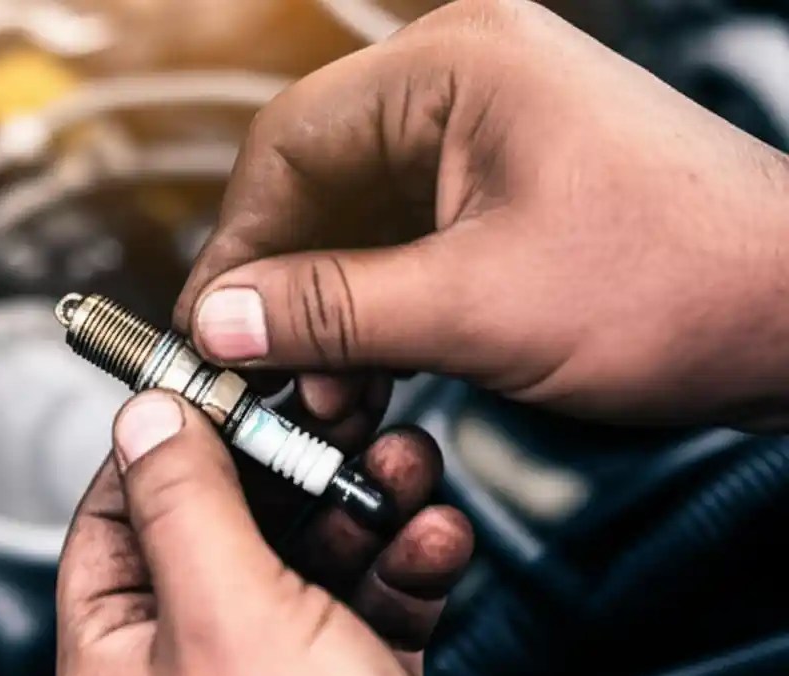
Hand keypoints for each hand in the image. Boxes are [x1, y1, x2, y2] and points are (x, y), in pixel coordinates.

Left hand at [54, 391, 472, 675]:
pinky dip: (404, 570)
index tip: (226, 379)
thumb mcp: (227, 619)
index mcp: (119, 648)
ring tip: (407, 469)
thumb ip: (183, 507)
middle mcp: (186, 663)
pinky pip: (369, 611)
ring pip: (310, 561)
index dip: (173, 433)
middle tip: (346, 412)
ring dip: (365, 507)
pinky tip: (434, 540)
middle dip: (296, 461)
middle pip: (231, 522)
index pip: (122, 507)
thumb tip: (144, 416)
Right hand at [174, 0, 788, 430]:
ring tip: (328, 392)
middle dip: (288, 289)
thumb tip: (221, 320)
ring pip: (356, 223)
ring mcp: (487, 136)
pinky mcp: (505, 191)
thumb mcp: (477, 307)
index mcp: (455, 67)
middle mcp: (464, 84)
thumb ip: (334, 310)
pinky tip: (369, 375)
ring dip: (330, 312)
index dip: (239, 243)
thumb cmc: (683, 283)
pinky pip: (403, 244)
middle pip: (318, 185)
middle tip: (269, 373)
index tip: (210, 326)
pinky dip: (377, 312)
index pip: (290, 144)